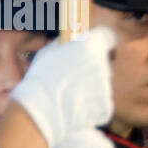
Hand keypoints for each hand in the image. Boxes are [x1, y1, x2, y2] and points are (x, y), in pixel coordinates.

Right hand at [9, 27, 115, 147]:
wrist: (41, 110)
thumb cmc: (41, 79)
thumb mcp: (49, 52)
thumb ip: (67, 43)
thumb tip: (73, 38)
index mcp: (90, 47)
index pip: (106, 37)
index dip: (99, 42)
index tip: (94, 48)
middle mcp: (103, 65)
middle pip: (102, 64)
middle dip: (91, 69)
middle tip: (73, 78)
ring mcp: (106, 87)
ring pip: (101, 85)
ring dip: (90, 88)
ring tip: (70, 95)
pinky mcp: (106, 106)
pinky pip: (101, 103)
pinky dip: (91, 106)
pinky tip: (75, 106)